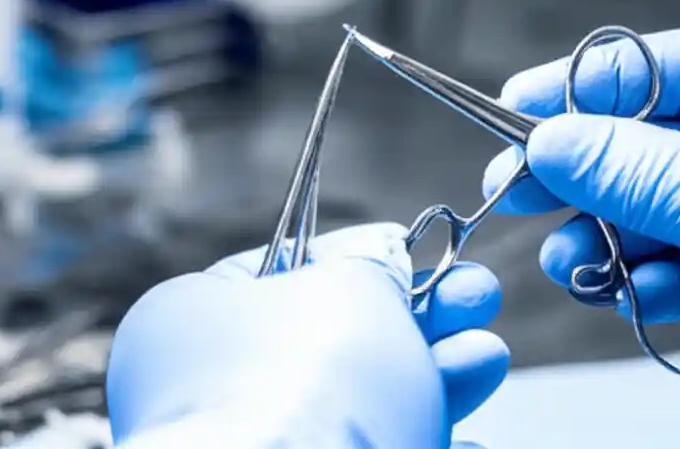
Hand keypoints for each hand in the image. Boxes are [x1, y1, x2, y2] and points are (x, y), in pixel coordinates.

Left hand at [107, 223, 507, 447]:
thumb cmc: (303, 386)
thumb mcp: (350, 287)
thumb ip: (373, 263)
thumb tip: (383, 254)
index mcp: (192, 319)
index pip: (284, 269)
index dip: (361, 255)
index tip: (424, 250)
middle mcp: (214, 388)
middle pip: (338, 339)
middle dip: (423, 317)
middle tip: (477, 297)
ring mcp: (260, 445)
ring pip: (366, 404)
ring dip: (438, 376)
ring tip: (487, 359)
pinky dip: (428, 441)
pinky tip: (471, 441)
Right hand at [483, 28, 679, 448]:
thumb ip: (659, 176)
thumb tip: (559, 140)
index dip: (600, 81)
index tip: (525, 104)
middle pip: (663, 138)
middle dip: (588, 163)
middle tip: (515, 184)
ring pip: (659, 209)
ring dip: (604, 230)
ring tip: (569, 258)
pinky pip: (676, 268)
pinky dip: (637, 278)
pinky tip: (616, 292)